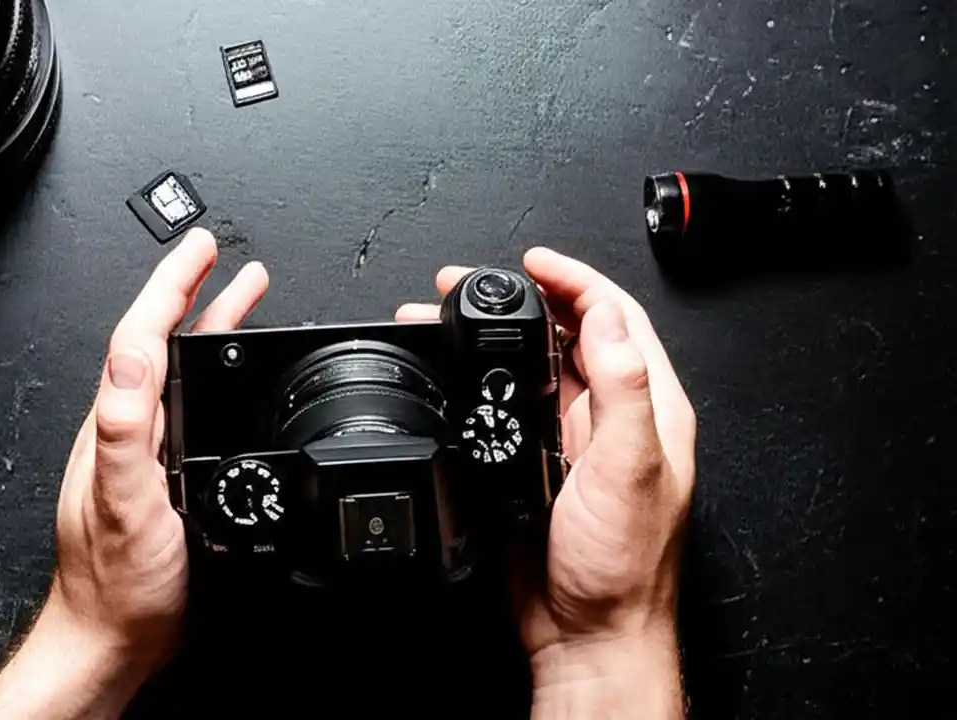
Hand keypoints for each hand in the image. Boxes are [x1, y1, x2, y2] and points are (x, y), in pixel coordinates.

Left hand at [0, 230, 268, 718]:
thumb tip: (130, 352)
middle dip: (197, 293)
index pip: (142, 336)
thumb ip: (123, 429)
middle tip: (227, 258)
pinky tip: (232, 384)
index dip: (173, 285)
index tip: (200, 247)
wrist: (115, 641)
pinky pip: (191, 407)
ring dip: (210, 328)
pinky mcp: (165, 478)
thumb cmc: (116, 586)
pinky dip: (214, 375)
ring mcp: (146, 455)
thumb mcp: (123, 503)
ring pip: (181, 372)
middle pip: (164, 343)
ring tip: (245, 299)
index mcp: (118, 425)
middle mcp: (129, 432)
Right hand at [397, 248, 694, 717]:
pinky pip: (514, 409)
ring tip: (458, 318)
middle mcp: (613, 422)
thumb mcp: (632, 468)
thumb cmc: (623, 568)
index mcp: (649, 410)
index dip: (576, 280)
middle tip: (478, 284)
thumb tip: (607, 315)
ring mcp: (574, 445)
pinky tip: (465, 377)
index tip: (534, 262)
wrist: (588, 636)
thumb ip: (625, 388)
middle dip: (528, 299)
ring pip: (539, 369)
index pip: (616, 319)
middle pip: (572, 336)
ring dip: (504, 337)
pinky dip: (489, 382)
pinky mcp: (539, 469)